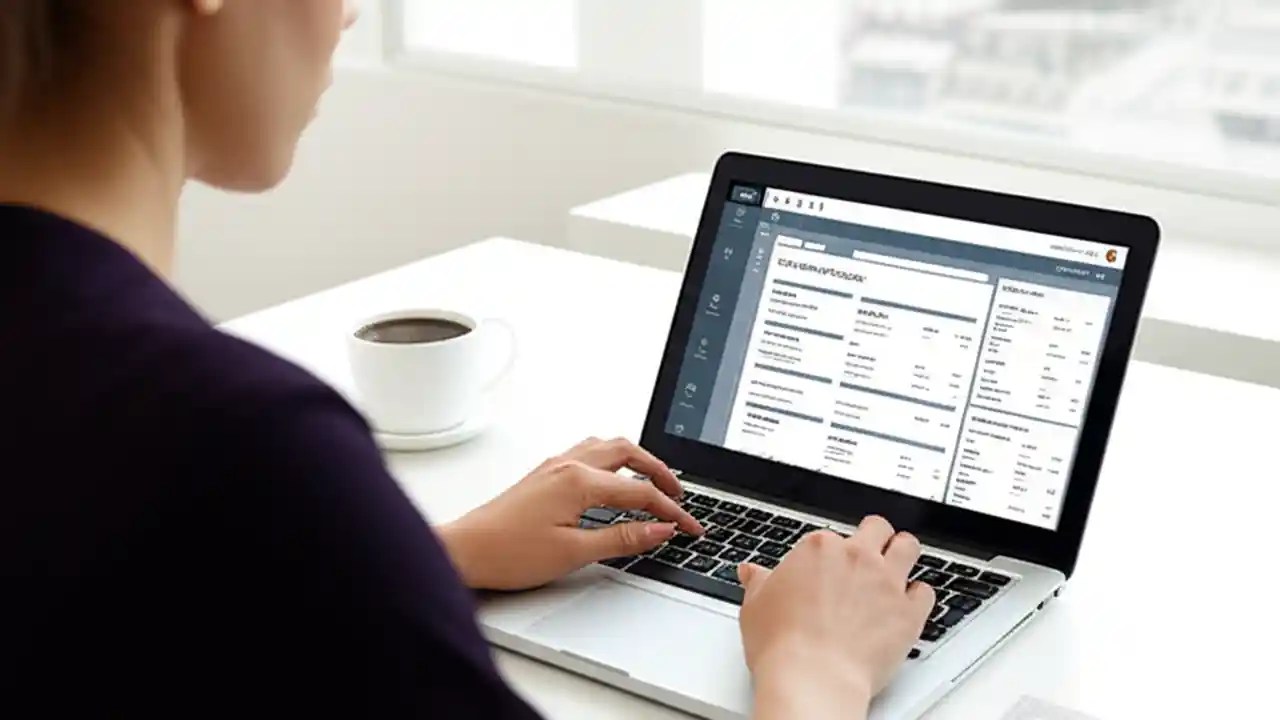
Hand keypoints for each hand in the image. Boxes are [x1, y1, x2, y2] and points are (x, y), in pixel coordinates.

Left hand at [438, 437, 702, 590]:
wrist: (465, 551)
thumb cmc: (508, 553)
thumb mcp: (573, 552)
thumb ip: (621, 538)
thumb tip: (658, 529)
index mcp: (578, 481)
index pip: (640, 491)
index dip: (671, 510)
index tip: (689, 526)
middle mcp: (567, 465)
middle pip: (628, 452)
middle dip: (660, 471)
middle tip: (679, 495)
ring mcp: (553, 466)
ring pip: (607, 446)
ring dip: (635, 459)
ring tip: (652, 481)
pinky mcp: (544, 475)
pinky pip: (588, 453)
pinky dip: (612, 461)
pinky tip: (613, 479)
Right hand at [739, 516, 932, 719]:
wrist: (812, 678)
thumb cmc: (782, 645)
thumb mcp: (756, 606)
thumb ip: (759, 582)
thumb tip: (751, 572)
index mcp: (819, 549)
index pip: (831, 536)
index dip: (829, 554)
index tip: (826, 568)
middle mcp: (856, 558)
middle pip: (877, 528)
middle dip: (875, 537)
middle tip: (869, 552)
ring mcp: (886, 582)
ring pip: (908, 547)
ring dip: (903, 553)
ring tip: (897, 564)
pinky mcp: (908, 612)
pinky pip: (926, 591)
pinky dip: (919, 595)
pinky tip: (910, 602)